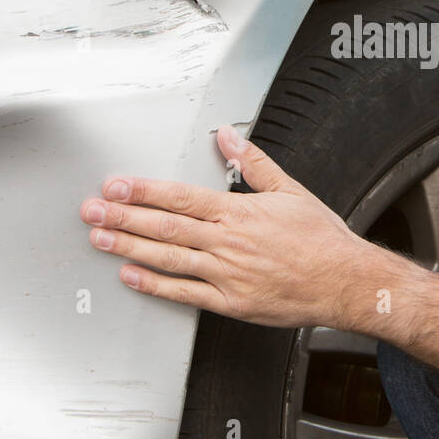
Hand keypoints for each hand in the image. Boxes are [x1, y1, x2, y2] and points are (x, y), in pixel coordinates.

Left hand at [79, 125, 404, 328]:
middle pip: (165, 226)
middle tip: (92, 210)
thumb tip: (229, 136)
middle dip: (123, 217)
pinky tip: (131, 276)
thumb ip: (253, 163)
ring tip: (100, 239)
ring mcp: (227, 274)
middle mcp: (229, 242)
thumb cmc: (321, 239)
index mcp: (240, 212)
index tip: (116, 185)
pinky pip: (185, 293)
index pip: (180, 197)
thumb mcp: (290, 190)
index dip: (143, 190)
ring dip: (129, 247)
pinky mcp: (231, 302)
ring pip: (168, 258)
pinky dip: (155, 285)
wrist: (346, 282)